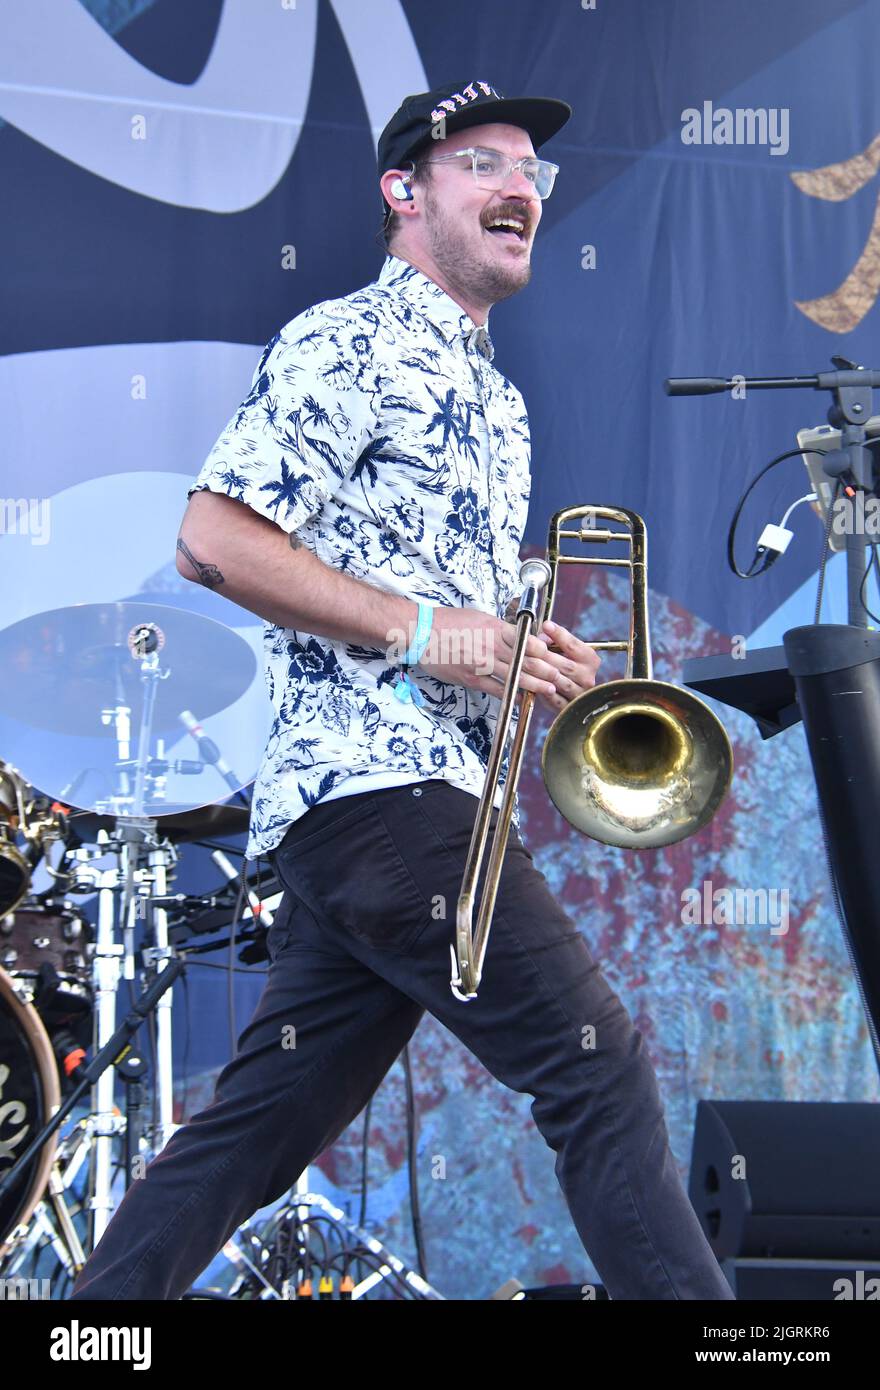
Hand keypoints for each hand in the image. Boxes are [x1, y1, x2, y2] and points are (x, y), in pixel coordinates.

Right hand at [414, 607, 600, 706]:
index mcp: (495, 628)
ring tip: (548, 690)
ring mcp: (482, 664)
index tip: (556, 656)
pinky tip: (520, 699)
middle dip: (546, 671)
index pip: (528, 641)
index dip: (545, 651)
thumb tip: (518, 635)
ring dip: (534, 685)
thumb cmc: (449, 622)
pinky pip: (496, 689)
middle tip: (560, 677)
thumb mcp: (479, 618)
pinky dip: (511, 695)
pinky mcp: (471, 679)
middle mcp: (492, 646)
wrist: (422, 633)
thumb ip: (499, 628)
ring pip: (515, 677)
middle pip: (526, 661)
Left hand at [532, 619, 601, 715]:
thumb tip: (542, 636)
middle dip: (545, 655)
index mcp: (590, 659)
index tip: (546, 624)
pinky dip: (543, 690)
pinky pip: (555, 699)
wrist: (569, 691)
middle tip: (527, 645)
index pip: (574, 645)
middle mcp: (588, 676)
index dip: (559, 634)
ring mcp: (579, 693)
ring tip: (525, 663)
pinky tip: (532, 682)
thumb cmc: (563, 664)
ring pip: (559, 681)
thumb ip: (553, 641)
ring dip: (541, 673)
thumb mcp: (562, 649)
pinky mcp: (568, 706)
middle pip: (565, 664)